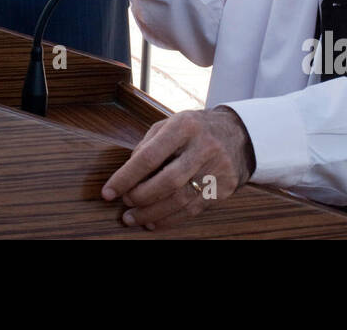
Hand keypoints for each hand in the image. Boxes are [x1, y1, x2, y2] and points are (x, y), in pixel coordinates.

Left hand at [101, 107, 255, 230]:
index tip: (108, 192)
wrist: (237, 134)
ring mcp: (217, 169)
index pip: (150, 156)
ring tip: (133, 218)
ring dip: (152, 214)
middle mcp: (203, 147)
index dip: (126, 177)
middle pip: (167, 181)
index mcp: (185, 126)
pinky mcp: (223, 188)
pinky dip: (169, 219)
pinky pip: (193, 210)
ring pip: (181, 200)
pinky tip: (153, 222)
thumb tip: (127, 174)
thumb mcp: (170, 124)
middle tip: (124, 205)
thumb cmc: (194, 129)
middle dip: (140, 197)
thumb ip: (148, 145)